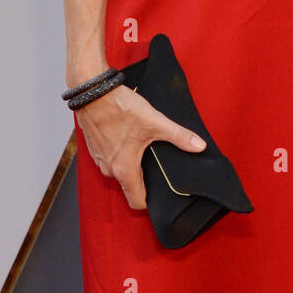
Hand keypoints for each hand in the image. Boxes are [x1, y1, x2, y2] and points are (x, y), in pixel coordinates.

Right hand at [74, 82, 204, 208]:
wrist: (93, 91)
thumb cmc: (120, 108)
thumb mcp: (155, 122)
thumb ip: (179, 136)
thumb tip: (199, 146)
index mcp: (124, 169)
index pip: (136, 201)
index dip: (150, 202)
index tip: (160, 193)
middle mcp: (109, 169)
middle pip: (129, 186)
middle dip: (144, 180)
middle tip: (157, 165)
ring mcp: (99, 159)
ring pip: (119, 171)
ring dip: (131, 165)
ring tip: (145, 149)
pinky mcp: (95, 147)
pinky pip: (110, 159)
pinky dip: (120, 154)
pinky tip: (130, 139)